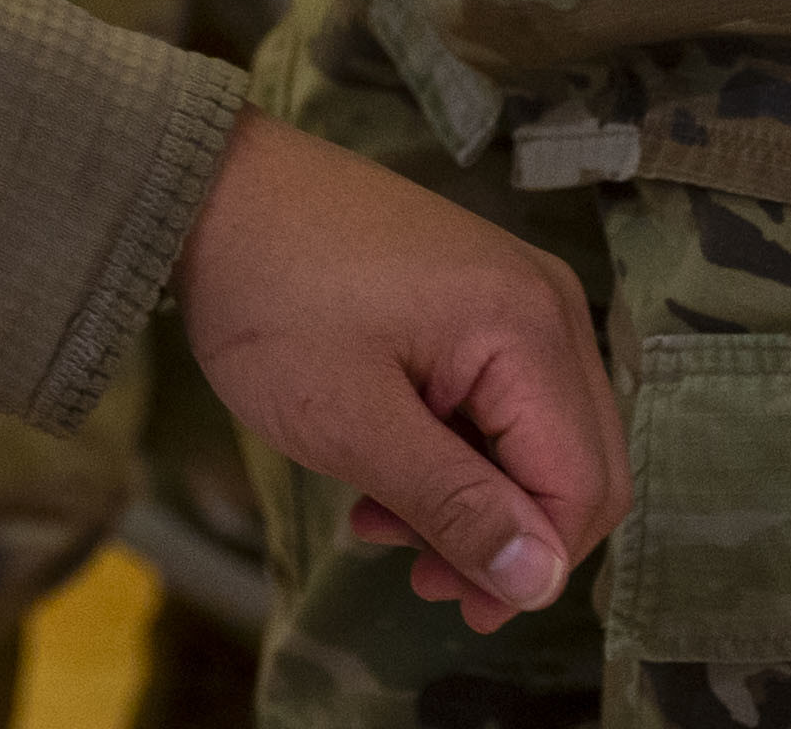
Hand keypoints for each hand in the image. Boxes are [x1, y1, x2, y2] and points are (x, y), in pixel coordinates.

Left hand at [173, 113, 627, 635]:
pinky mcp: (478, 291)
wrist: (207, 184)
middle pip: (576, 461)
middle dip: (506, 535)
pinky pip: (501, 395)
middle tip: (417, 574)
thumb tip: (539, 582)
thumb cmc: (268, 297)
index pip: (583, 484)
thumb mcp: (350, 422)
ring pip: (537, 435)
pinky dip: (456, 448)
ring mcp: (516, 290)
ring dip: (473, 497)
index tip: (458, 606)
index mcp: (529, 329)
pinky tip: (384, 474)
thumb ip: (453, 505)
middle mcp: (548, 304)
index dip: (533, 564)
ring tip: (379, 525)